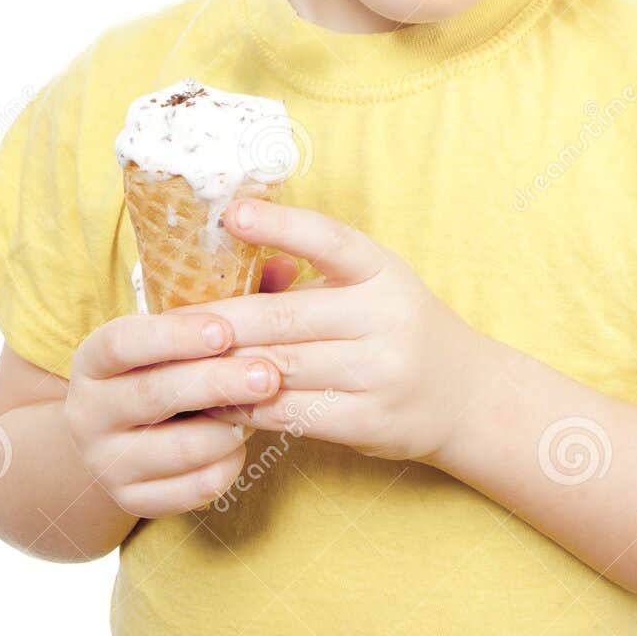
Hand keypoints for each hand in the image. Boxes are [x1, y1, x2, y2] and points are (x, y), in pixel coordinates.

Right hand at [65, 287, 286, 519]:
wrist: (118, 439)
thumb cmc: (164, 368)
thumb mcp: (176, 334)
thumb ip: (228, 299)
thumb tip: (289, 266)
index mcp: (95, 358)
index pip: (124, 342)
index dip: (173, 336)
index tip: (223, 329)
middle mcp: (88, 410)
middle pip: (154, 395)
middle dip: (217, 383)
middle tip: (268, 375)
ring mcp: (106, 461)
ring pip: (177, 450)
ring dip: (227, 430)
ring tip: (260, 409)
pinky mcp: (131, 501)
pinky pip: (190, 490)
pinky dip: (225, 468)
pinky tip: (240, 445)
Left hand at [200, 196, 492, 464]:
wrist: (466, 395)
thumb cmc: (400, 328)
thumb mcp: (375, 286)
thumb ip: (314, 278)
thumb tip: (233, 263)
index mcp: (384, 270)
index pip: (329, 239)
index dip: (279, 225)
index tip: (232, 214)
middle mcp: (386, 317)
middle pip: (285, 317)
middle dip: (221, 322)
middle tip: (170, 322)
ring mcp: (380, 372)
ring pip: (281, 367)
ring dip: (223, 368)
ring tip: (177, 365)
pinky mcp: (369, 421)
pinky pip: (292, 414)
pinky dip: (247, 407)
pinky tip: (216, 402)